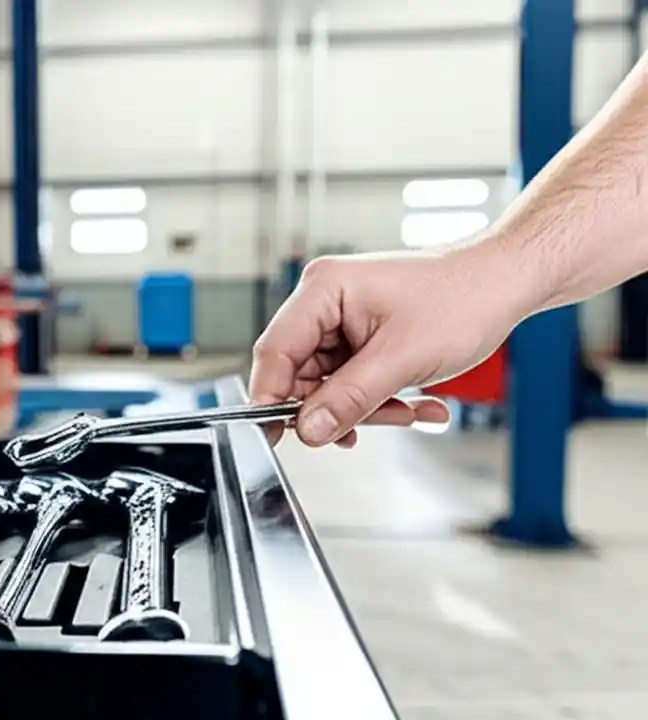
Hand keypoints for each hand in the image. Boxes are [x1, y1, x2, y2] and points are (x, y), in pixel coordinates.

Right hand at [250, 245, 530, 446]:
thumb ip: (348, 398)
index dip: (272, 398)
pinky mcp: (361, 335)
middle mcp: (326, 301)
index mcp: (323, 290)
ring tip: (408, 411)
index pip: (275, 352)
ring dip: (366, 408)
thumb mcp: (402, 359)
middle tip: (365, 428)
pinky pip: (353, 380)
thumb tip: (308, 430)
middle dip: (335, 408)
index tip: (276, 434)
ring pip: (329, 384)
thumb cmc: (464, 298)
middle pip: (301, 374)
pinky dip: (379, 399)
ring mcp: (343, 319)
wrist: (506, 284)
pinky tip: (414, 404)